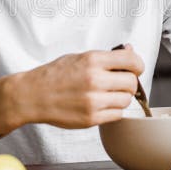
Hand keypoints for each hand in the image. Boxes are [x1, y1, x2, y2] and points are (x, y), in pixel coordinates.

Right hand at [15, 46, 142, 128]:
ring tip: (107, 94)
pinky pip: (117, 115)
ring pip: (126, 100)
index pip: (132, 61)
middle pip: (132, 83)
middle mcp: (95, 80)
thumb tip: (130, 51)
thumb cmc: (55, 75)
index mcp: (92, 60)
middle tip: (119, 83)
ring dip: (121, 97)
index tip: (135, 68)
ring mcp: (93, 101)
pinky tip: (102, 105)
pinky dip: (114, 110)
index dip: (138, 65)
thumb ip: (106, 56)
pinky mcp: (91, 118)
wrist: (32, 96)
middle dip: (129, 83)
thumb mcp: (79, 57)